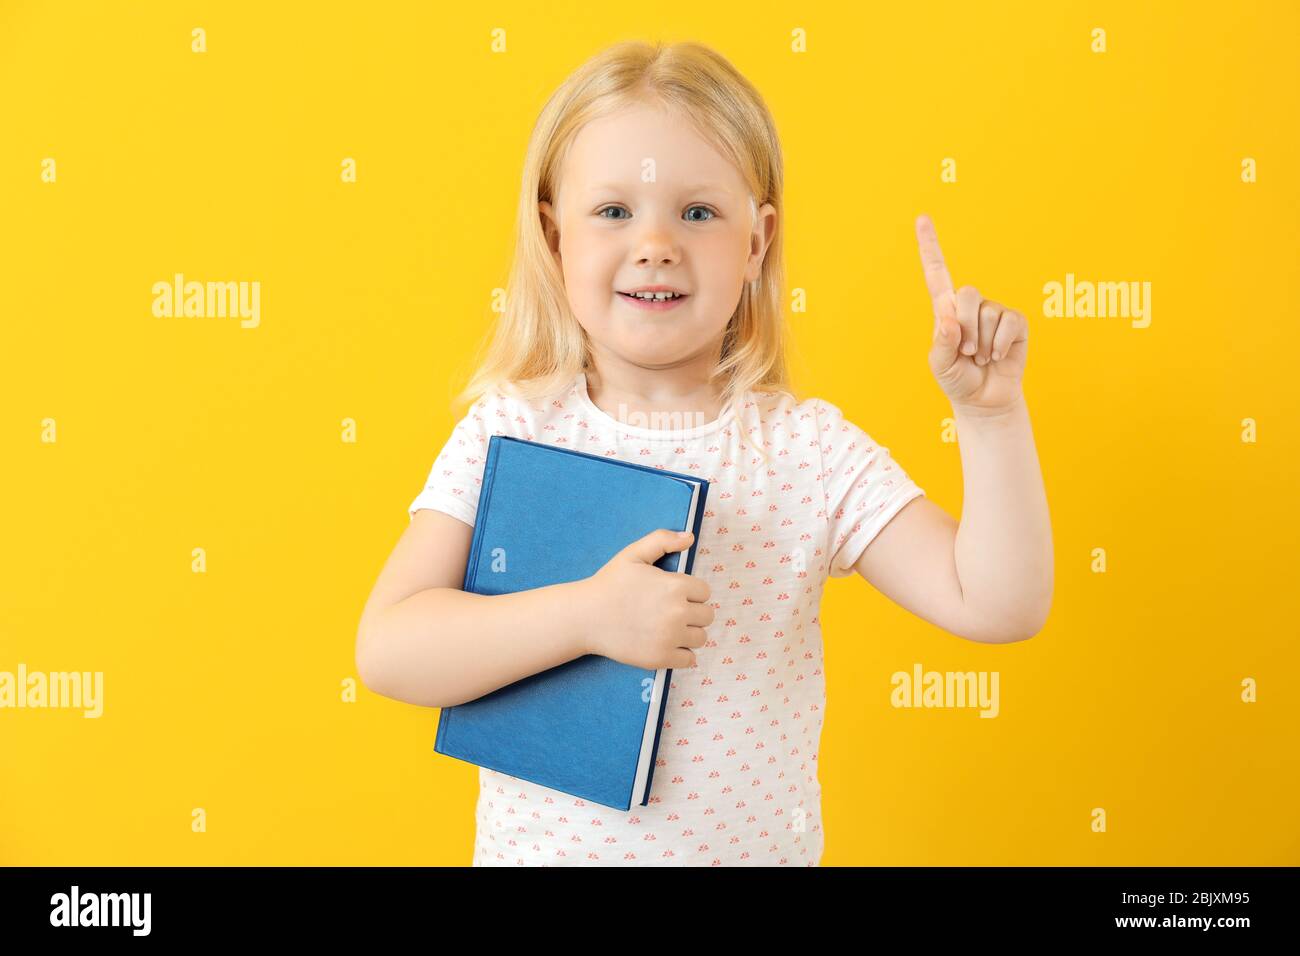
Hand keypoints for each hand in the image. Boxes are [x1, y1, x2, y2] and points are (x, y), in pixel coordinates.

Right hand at [577, 529, 712, 670]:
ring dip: (690, 633)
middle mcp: (677, 613)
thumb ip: (663, 540)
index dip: (691, 592)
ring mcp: (669, 638)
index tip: (674, 594)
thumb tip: (690, 537)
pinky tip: (667, 644)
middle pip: (707, 615)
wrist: (585, 617)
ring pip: (701, 638)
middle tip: (671, 611)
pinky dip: (682, 654)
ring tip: (670, 628)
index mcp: (675, 586)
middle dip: (693, 612)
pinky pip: (689, 659)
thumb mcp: (633, 554)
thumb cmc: (610, 584)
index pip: (704, 592)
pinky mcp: (660, 658)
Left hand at [915, 213, 1029, 415]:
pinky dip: (1000, 344)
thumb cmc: (958, 380)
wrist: (984, 400)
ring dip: (982, 344)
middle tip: (965, 353)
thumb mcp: (940, 366)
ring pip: (987, 313)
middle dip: (965, 328)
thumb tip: (948, 320)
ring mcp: (994, 312)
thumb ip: (941, 344)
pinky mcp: (1016, 322)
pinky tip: (997, 356)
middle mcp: (970, 305)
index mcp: (945, 311)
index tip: (922, 218)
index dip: (930, 246)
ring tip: (980, 358)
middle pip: (967, 294)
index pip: (937, 273)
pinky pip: (1009, 322)